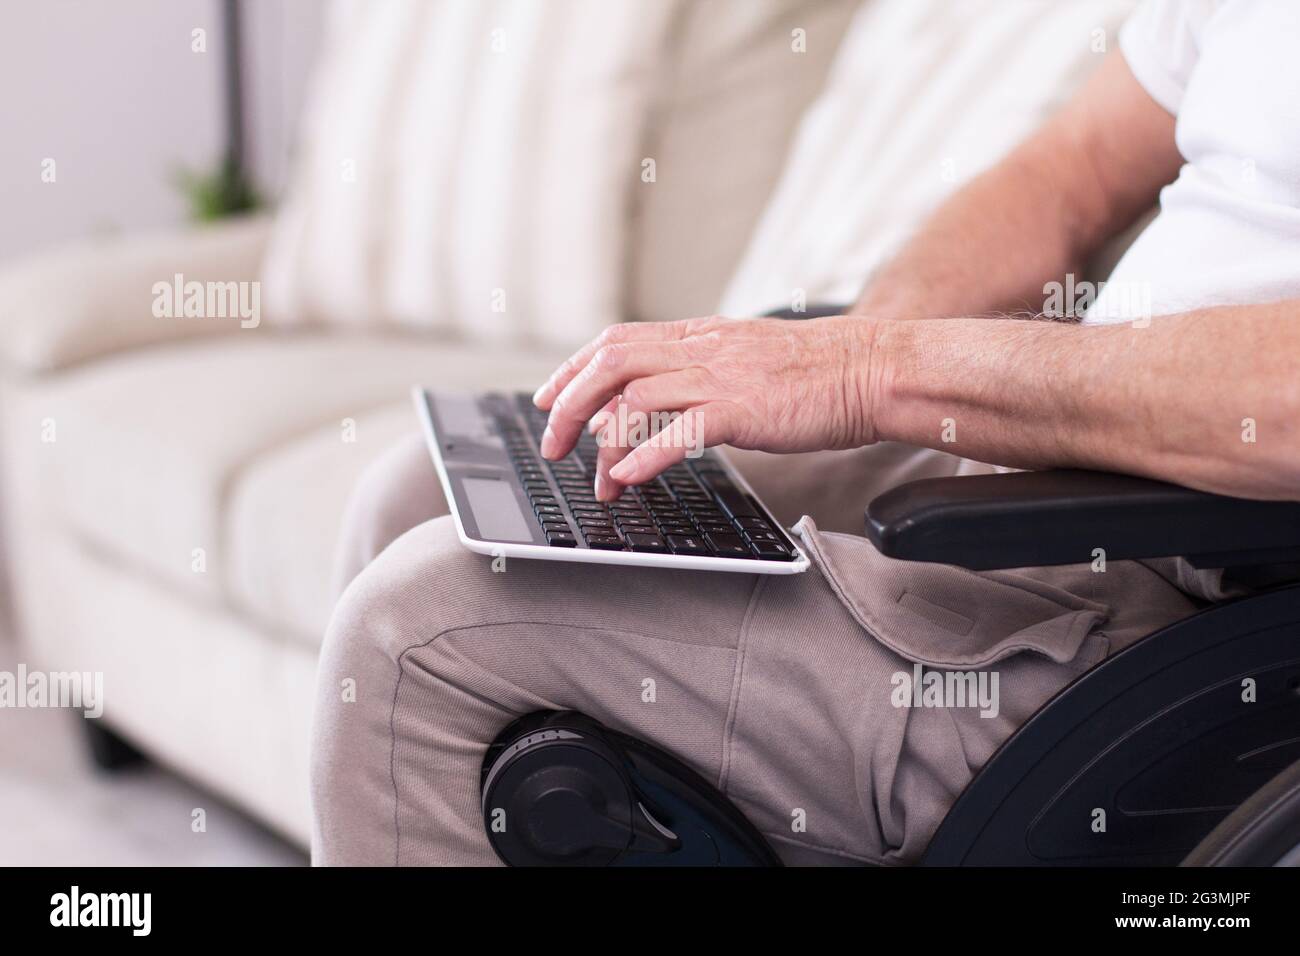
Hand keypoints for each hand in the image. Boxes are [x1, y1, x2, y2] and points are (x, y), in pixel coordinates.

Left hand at [531, 315, 880, 499]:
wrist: (871, 369)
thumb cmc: (815, 374)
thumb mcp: (743, 362)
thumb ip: (695, 376)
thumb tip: (645, 407)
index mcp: (699, 336)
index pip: (615, 341)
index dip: (571, 369)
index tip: (548, 399)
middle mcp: (701, 348)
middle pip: (610, 363)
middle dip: (569, 405)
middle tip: (553, 446)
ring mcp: (720, 376)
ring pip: (635, 396)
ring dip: (604, 443)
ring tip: (598, 481)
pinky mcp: (743, 408)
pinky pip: (680, 429)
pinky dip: (645, 454)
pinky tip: (628, 477)